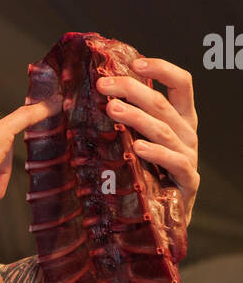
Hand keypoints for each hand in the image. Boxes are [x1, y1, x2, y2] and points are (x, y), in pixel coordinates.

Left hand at [96, 58, 199, 223]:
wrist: (159, 219)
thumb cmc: (142, 173)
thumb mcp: (135, 139)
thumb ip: (125, 115)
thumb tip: (94, 89)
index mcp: (179, 118)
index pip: (181, 83)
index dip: (161, 68)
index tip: (134, 63)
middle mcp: (187, 133)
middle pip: (163, 104)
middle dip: (132, 90)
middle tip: (103, 84)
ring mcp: (189, 157)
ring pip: (164, 130)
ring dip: (136, 117)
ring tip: (111, 108)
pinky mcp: (187, 182)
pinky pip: (173, 163)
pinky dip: (155, 153)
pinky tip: (137, 147)